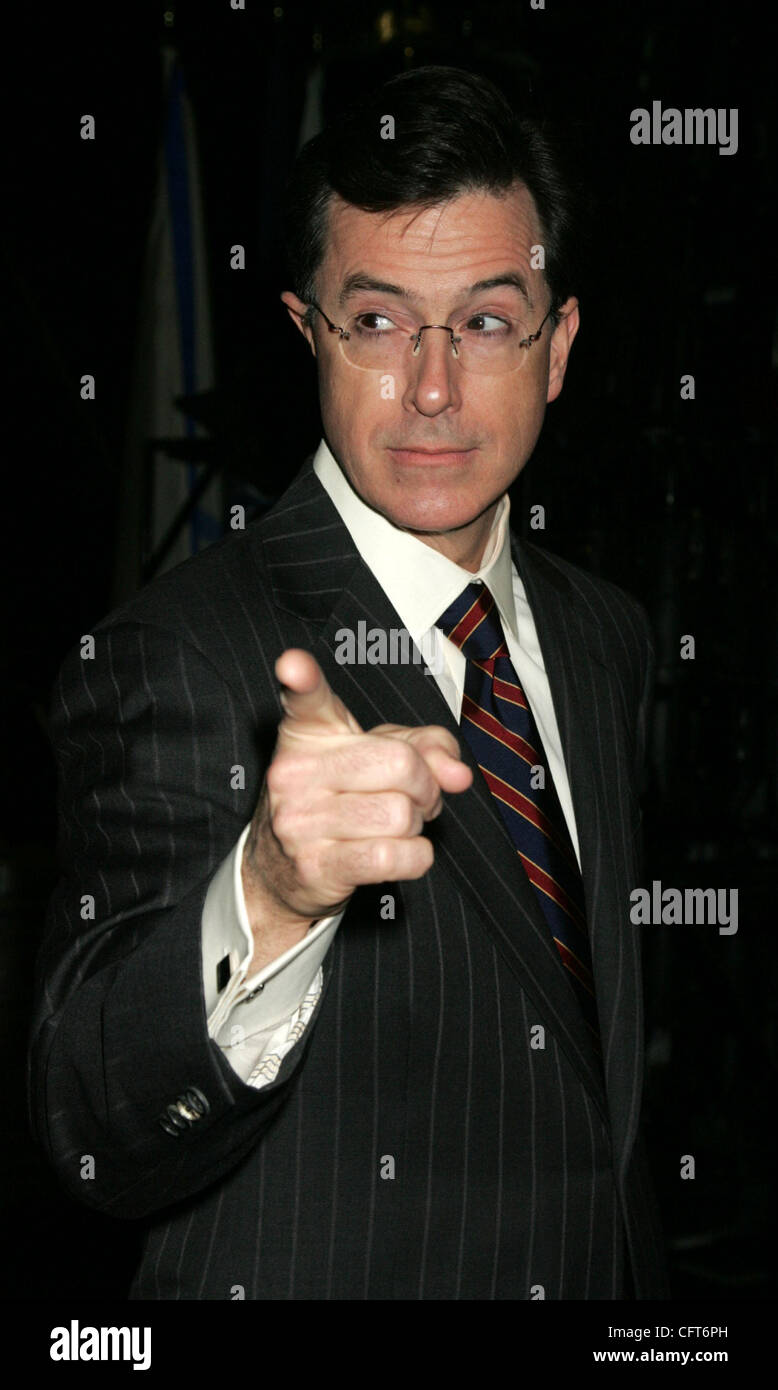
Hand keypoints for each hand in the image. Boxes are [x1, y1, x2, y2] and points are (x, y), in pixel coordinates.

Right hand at [242, 649, 471, 956]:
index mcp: (309, 733)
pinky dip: (415, 857)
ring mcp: (300, 820)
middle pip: (401, 764)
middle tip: (413, 796)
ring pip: (401, 815)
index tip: (293, 665)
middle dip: (425, 786)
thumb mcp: (381, 756)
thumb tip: (457, 774)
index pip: (307, 700)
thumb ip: (426, 747)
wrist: (284, 868)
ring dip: (416, 825)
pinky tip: (398, 853)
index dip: (302, 679)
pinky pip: (394, 856)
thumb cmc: (341, 799)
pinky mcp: (315, 866)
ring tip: (395, 826)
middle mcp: (295, 772)